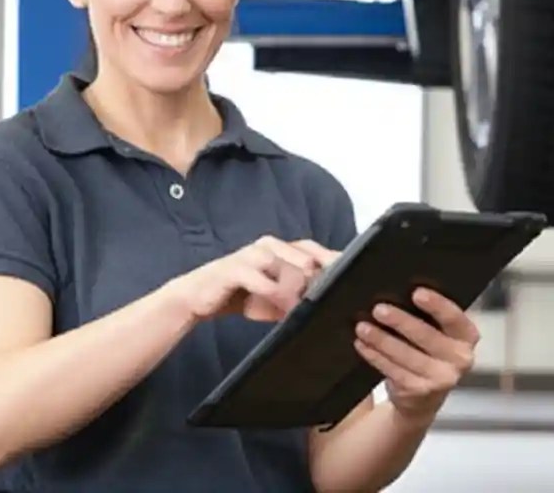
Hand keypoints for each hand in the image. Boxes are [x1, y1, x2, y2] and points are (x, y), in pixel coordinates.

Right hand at [166, 236, 336, 323]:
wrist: (198, 297)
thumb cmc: (240, 295)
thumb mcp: (276, 299)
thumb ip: (300, 297)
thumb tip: (332, 304)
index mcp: (281, 249)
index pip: (315, 250)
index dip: (334, 262)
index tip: (355, 277)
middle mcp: (269, 246)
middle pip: (307, 256)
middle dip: (321, 277)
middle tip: (333, 297)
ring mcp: (252, 255)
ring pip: (288, 265)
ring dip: (301, 287)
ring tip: (307, 306)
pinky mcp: (235, 268)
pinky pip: (263, 279)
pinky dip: (277, 292)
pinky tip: (285, 306)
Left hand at [353, 287, 479, 423]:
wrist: (423, 397)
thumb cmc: (427, 351)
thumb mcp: (436, 332)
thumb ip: (427, 314)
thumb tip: (397, 292)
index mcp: (466, 336)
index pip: (455, 318)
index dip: (437, 305)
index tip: (417, 293)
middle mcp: (460, 359)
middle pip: (427, 337)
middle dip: (401, 321)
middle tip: (379, 309)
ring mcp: (441, 379)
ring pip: (407, 356)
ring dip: (382, 340)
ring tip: (363, 327)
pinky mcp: (419, 392)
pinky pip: (393, 371)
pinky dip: (375, 356)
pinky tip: (363, 345)